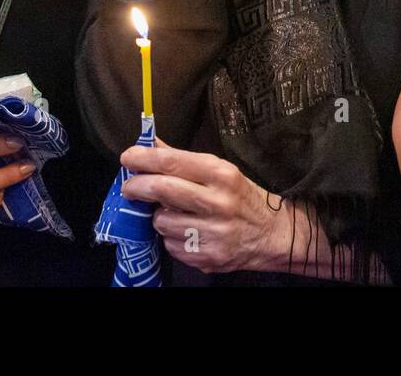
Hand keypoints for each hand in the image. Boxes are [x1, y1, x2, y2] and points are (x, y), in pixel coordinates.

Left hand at [120, 138, 282, 273]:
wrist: (273, 235)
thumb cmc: (242, 197)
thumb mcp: (220, 170)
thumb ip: (183, 159)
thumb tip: (150, 144)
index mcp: (221, 174)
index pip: (172, 161)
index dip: (143, 158)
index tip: (127, 157)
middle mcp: (218, 202)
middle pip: (162, 189)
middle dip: (137, 186)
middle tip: (129, 187)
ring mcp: (213, 232)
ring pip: (162, 221)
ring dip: (158, 217)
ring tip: (173, 213)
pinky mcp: (208, 257)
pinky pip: (171, 245)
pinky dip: (171, 238)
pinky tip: (186, 232)